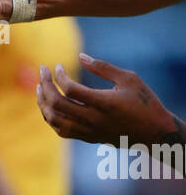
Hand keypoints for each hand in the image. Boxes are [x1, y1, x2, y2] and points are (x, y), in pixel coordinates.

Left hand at [37, 56, 178, 148]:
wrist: (154, 133)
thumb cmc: (144, 102)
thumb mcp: (129, 79)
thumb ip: (103, 67)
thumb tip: (80, 56)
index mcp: (104, 103)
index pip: (70, 90)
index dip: (59, 77)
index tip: (57, 66)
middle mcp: (93, 119)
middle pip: (58, 105)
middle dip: (45, 87)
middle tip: (42, 72)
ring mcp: (89, 131)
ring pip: (55, 120)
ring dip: (43, 104)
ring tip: (40, 88)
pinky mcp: (88, 138)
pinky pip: (62, 131)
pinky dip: (51, 118)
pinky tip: (49, 106)